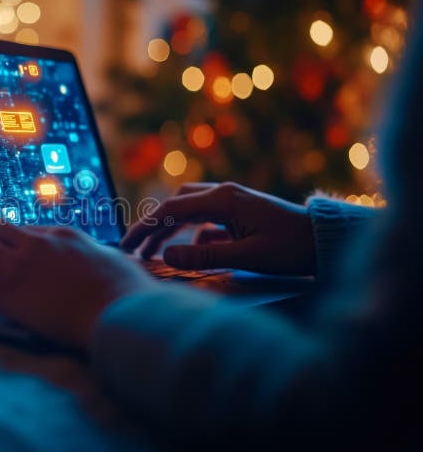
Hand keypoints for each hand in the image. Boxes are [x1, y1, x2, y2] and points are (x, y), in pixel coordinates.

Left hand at [0, 215, 154, 347]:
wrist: (120, 313)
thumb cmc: (126, 294)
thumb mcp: (117, 262)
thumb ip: (102, 257)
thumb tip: (113, 260)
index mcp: (60, 235)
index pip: (19, 230)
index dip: (3, 245)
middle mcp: (35, 242)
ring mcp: (19, 263)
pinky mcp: (5, 290)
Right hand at [121, 182, 315, 275]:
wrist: (324, 240)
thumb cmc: (291, 248)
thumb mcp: (247, 257)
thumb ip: (205, 256)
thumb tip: (165, 256)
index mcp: (223, 200)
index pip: (171, 209)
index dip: (145, 227)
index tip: (126, 245)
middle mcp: (223, 194)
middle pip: (175, 205)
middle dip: (151, 227)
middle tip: (132, 249)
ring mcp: (230, 202)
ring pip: (187, 210)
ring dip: (168, 230)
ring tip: (150, 253)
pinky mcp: (237, 213)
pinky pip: (203, 219)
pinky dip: (189, 233)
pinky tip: (187, 253)